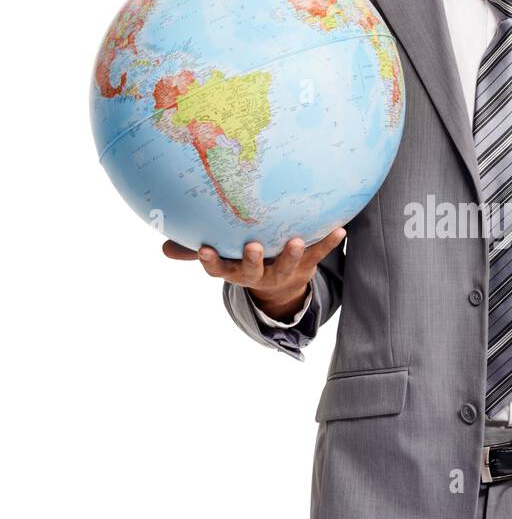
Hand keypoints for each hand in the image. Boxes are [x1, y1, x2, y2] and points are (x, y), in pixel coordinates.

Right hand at [162, 228, 345, 316]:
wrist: (280, 289)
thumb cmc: (243, 262)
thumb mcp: (219, 258)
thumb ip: (191, 252)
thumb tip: (163, 248)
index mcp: (234, 270)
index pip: (218, 269)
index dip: (212, 262)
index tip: (205, 249)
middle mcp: (257, 274)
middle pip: (252, 271)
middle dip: (252, 260)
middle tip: (254, 247)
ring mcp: (282, 271)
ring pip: (287, 266)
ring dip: (291, 255)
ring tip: (295, 241)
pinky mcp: (305, 265)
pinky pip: (318, 254)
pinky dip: (329, 243)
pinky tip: (341, 230)